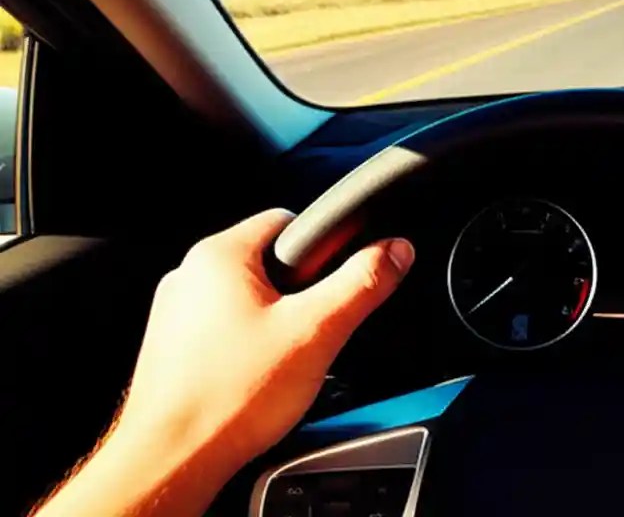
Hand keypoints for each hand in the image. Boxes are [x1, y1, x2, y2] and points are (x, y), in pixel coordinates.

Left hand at [35, 209, 413, 516]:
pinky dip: (246, 351)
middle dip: (299, 297)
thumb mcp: (316, 332)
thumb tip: (394, 251)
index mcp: (219, 256)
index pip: (288, 220)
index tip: (335, 282)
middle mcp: (189, 277)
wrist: (173, 459)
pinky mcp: (173, 349)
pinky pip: (224, 333)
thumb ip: (362, 284)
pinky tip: (256, 381)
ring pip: (247, 302)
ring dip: (272, 326)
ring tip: (282, 364)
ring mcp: (175, 315)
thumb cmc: (228, 398)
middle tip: (310, 335)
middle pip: (269, 265)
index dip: (323, 250)